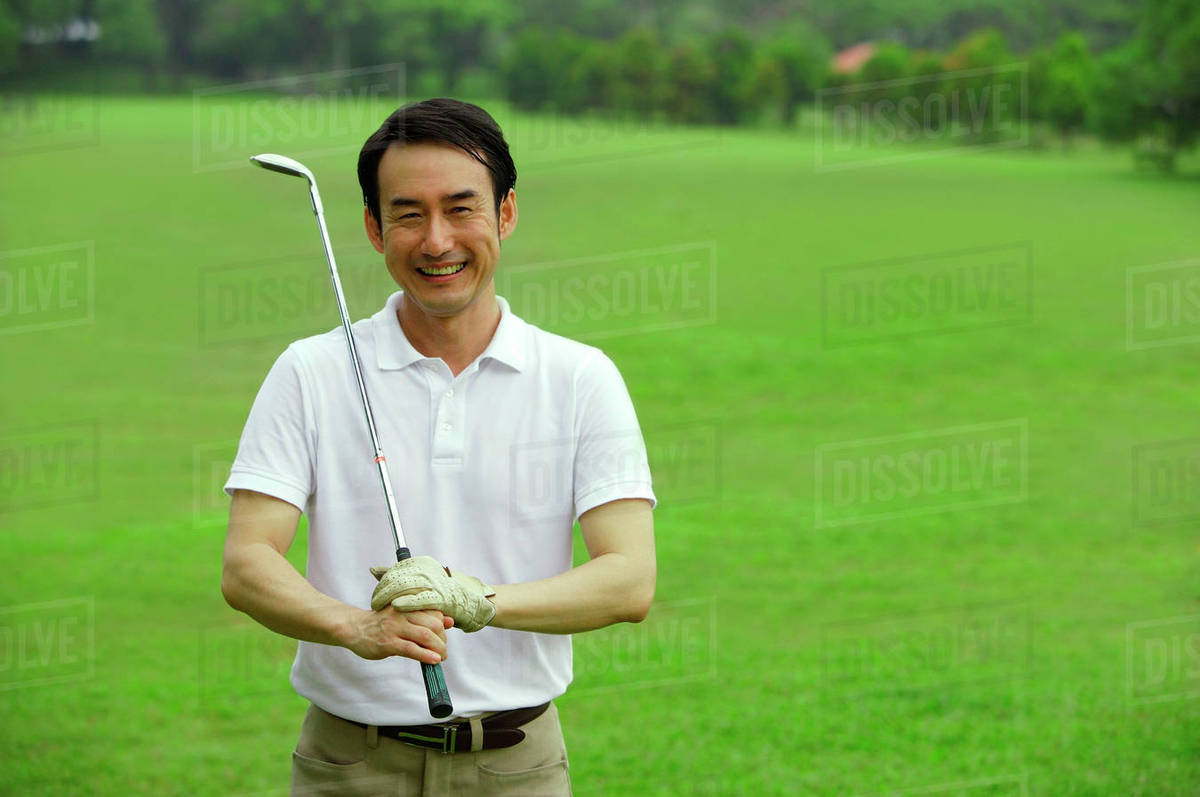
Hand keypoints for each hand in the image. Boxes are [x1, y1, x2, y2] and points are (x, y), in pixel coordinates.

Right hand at [343, 606, 452, 663]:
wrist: (355, 628)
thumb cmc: (382, 622)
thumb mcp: (404, 615)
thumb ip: (426, 617)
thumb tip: (450, 621)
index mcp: (408, 605)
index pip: (435, 613)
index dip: (443, 627)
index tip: (443, 637)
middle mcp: (403, 613)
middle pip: (434, 625)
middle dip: (443, 640)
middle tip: (442, 650)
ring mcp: (395, 627)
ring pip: (425, 636)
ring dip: (438, 649)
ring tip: (441, 657)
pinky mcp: (388, 643)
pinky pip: (412, 649)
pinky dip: (426, 655)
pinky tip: (434, 660)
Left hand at [369, 556, 496, 632]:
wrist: (474, 602)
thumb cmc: (447, 593)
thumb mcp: (423, 580)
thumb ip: (401, 576)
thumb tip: (375, 570)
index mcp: (424, 564)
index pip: (396, 569)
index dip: (383, 582)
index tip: (376, 594)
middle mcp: (429, 570)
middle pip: (398, 577)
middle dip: (383, 591)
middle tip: (375, 603)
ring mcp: (435, 583)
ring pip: (405, 587)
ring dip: (389, 598)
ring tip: (380, 608)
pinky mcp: (441, 597)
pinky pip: (420, 599)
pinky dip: (407, 603)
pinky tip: (396, 607)